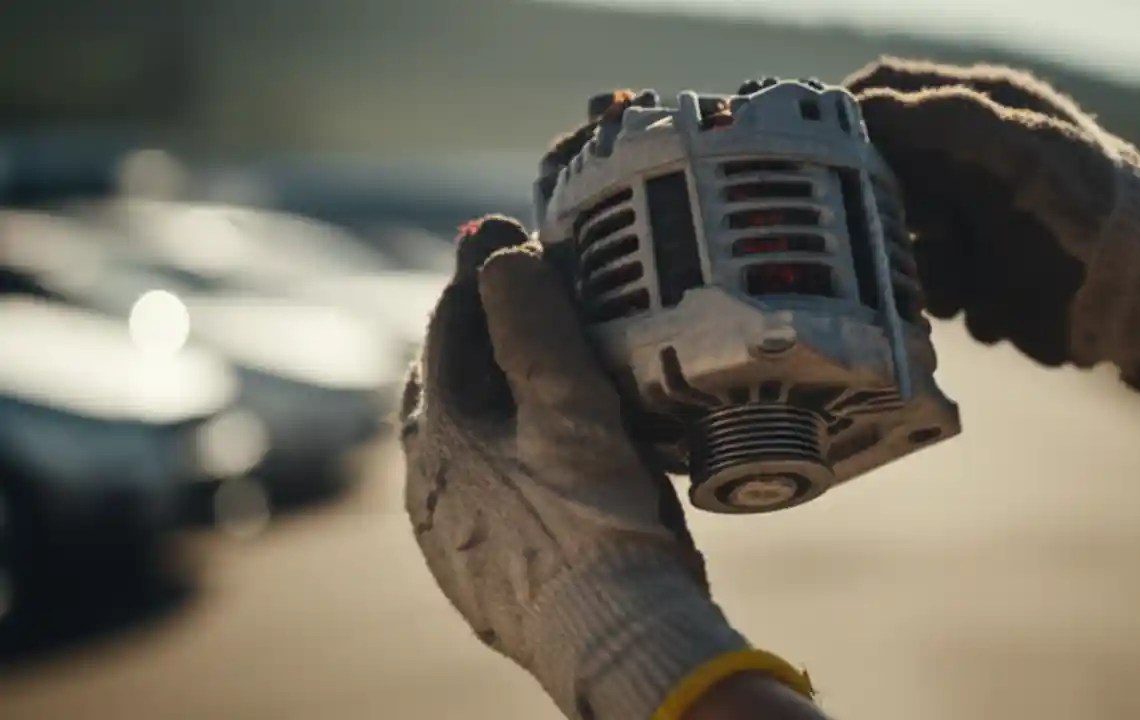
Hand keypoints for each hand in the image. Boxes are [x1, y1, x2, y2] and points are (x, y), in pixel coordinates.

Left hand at [400, 216, 751, 719]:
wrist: (618, 644)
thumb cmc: (598, 525)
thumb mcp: (570, 407)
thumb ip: (532, 324)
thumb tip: (495, 249)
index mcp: (443, 435)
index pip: (448, 328)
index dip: (477, 275)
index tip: (501, 235)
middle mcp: (429, 483)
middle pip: (442, 382)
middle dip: (471, 331)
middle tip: (505, 293)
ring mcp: (448, 533)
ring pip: (455, 438)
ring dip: (483, 392)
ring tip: (519, 367)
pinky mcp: (477, 569)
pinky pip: (475, 486)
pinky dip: (497, 448)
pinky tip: (528, 454)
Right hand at [843, 59, 1139, 390]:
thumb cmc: (1100, 215)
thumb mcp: (1026, 154)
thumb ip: (949, 121)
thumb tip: (866, 106)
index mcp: (978, 108)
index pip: (886, 91)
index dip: (846, 116)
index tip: (814, 153)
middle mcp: (960, 159)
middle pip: (875, 170)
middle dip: (880, 206)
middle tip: (905, 229)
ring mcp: (959, 216)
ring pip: (888, 233)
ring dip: (914, 260)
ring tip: (963, 273)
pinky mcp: (963, 270)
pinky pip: (915, 281)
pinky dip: (938, 295)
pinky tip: (980, 300)